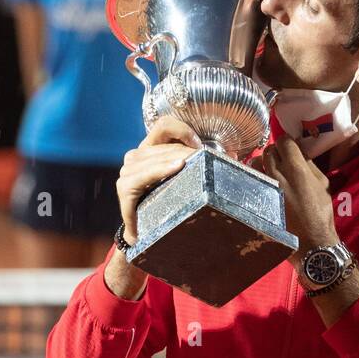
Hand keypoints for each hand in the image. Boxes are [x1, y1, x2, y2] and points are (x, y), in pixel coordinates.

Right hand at [116, 116, 202, 245]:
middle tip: (206, 160)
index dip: (182, 130)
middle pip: (164, 146)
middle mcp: (136, 156)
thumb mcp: (188, 177)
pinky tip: (176, 168)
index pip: (164, 125)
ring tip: (191, 165)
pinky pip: (140, 177)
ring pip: (153, 158)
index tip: (200, 147)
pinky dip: (158, 171)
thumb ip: (204, 161)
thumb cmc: (171, 201)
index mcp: (151, 148)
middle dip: (186, 152)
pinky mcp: (124, 188)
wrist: (149, 232)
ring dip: (175, 160)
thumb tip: (234, 155)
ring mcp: (128, 171)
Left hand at [251, 135, 338, 266]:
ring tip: (268, 171)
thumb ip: (309, 164)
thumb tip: (299, 151)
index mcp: (297, 169)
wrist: (310, 241)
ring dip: (262, 164)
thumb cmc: (320, 212)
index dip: (286, 142)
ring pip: (255, 163)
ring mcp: (264, 188)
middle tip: (279, 159)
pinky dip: (254, 177)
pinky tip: (261, 183)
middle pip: (268, 150)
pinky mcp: (256, 199)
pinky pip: (250, 180)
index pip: (284, 141)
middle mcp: (278, 175)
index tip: (289, 147)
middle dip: (274, 152)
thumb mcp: (323, 184)